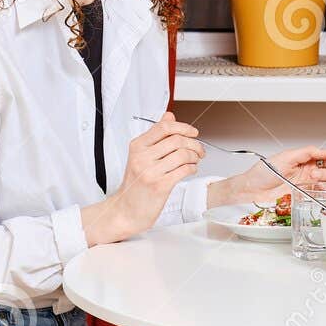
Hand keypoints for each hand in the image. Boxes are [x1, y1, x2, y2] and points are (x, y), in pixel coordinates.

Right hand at [81, 113, 204, 245]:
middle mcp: (142, 157)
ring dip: (195, 157)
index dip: (183, 127)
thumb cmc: (136, 184)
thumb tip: (169, 115)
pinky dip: (192, 168)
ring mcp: (151, 172)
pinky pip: (184, 170)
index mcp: (137, 146)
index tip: (193, 132)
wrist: (126, 211)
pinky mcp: (160, 186)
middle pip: (177, 140)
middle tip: (199, 150)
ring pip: (183, 154)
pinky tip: (190, 170)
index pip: (164, 127)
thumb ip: (156, 136)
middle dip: (194, 144)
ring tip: (195, 161)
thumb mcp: (141, 156)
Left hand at [211, 145, 325, 207]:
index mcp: (305, 158)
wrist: (252, 190)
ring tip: (311, 179)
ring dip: (325, 179)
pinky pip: (321, 195)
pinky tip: (315, 190)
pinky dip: (324, 193)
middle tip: (318, 171)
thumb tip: (325, 150)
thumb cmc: (264, 172)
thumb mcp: (286, 156)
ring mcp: (307, 184)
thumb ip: (307, 152)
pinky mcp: (305, 197)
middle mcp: (309, 170)